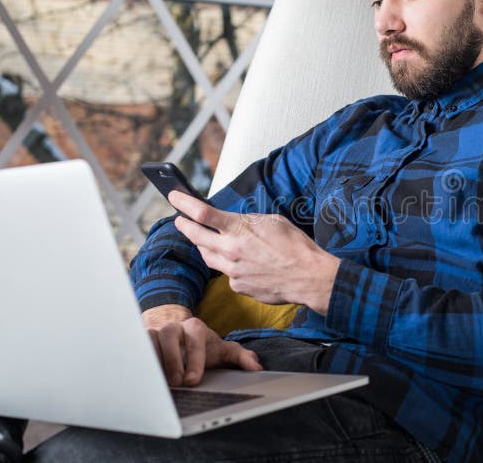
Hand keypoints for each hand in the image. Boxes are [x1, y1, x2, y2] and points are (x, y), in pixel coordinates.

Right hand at [147, 316, 261, 386]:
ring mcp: (155, 331)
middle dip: (173, 360)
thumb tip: (257, 368)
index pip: (195, 340)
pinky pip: (135, 345)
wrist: (177, 335)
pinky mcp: (140, 339)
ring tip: (157, 381)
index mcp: (195, 327)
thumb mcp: (223, 350)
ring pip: (150, 339)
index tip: (193, 380)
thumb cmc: (202, 347)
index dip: (194, 359)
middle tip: (177, 382)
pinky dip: (137, 359)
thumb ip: (241, 357)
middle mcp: (174, 327)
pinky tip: (140, 375)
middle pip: (169, 336)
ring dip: (153, 360)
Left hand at [168, 191, 340, 314]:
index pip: (202, 214)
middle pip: (195, 236)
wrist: (308, 277)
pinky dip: (228, 266)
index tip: (174, 196)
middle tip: (180, 221)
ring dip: (204, 247)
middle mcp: (231, 250)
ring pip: (207, 257)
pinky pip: (226, 274)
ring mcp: (233, 271)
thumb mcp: (273, 221)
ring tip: (206, 241)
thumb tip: (235, 222)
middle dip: (184, 226)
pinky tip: (242, 263)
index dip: (183, 203)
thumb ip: (248, 221)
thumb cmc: (296, 247)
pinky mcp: (238, 287)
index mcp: (240, 229)